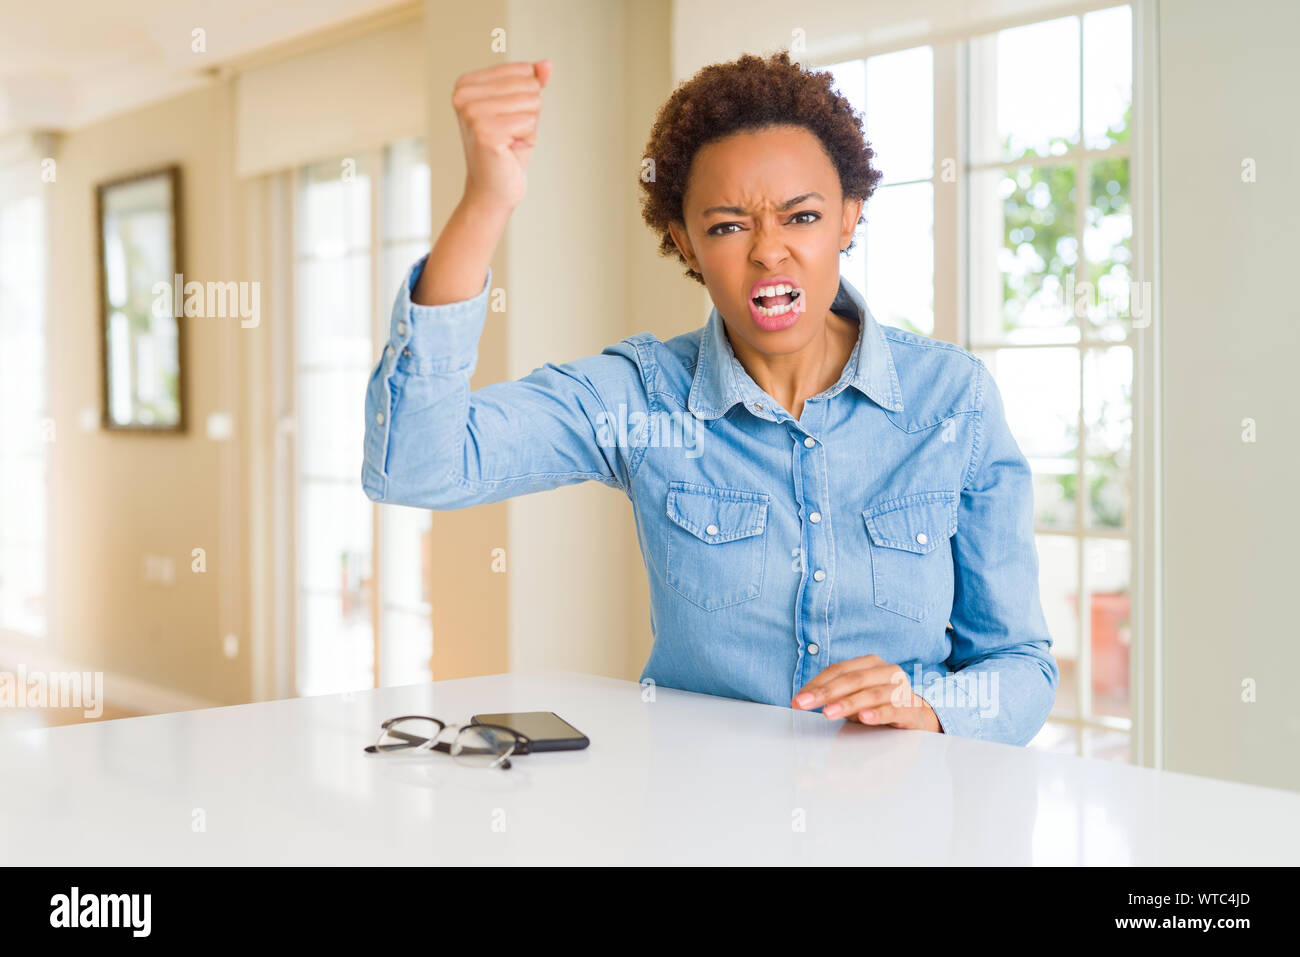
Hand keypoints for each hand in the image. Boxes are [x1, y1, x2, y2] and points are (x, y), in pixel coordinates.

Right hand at [452, 59, 552, 212]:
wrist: (493, 190)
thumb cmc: (507, 149)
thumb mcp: (521, 109)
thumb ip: (533, 82)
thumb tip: (547, 64)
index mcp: (466, 83)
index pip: (523, 71)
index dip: (527, 99)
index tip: (508, 120)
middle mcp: (463, 95)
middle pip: (529, 86)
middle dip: (530, 114)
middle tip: (510, 135)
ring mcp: (472, 113)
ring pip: (532, 103)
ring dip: (529, 128)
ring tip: (510, 142)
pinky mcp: (485, 132)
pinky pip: (530, 122)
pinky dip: (528, 140)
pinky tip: (510, 151)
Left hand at [791, 655, 942, 732]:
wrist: (916, 715)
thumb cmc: (879, 703)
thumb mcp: (855, 696)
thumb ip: (834, 695)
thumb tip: (804, 700)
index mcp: (869, 663)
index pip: (838, 670)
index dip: (816, 683)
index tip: (798, 698)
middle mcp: (885, 671)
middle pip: (851, 679)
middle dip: (825, 692)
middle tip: (804, 704)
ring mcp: (899, 688)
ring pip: (870, 694)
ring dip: (846, 704)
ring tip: (827, 713)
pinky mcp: (909, 708)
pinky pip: (891, 710)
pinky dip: (876, 713)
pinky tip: (863, 718)